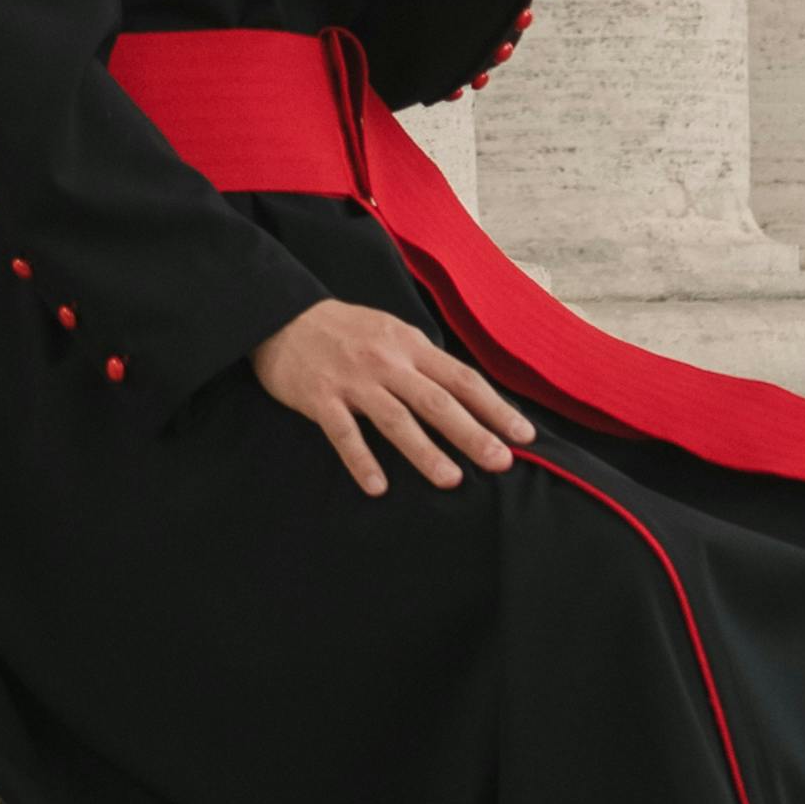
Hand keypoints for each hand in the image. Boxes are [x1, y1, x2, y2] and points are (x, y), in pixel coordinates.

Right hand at [251, 298, 536, 498]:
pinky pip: (344, 433)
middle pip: (437, 401)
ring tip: (451, 480)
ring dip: (425, 451)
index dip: (494, 407)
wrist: (282, 316)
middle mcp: (387, 361)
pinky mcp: (320, 398)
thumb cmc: (345, 330)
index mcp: (410, 345)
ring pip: (396, 419)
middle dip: (472, 433)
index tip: (522, 434)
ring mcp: (354, 380)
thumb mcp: (391, 332)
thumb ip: (423, 361)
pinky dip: (361, 460)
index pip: (461, 379)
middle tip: (500, 463)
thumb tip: (463, 392)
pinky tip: (378, 487)